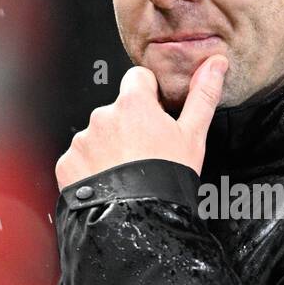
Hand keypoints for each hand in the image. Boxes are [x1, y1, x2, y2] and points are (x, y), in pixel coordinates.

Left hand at [55, 55, 227, 190]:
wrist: (140, 220)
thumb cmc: (167, 177)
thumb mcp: (193, 136)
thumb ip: (202, 95)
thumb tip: (215, 64)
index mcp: (133, 103)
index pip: (137, 78)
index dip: (149, 95)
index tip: (156, 116)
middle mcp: (102, 115)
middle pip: (117, 110)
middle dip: (129, 126)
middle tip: (146, 154)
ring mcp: (82, 140)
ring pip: (98, 135)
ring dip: (109, 148)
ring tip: (126, 173)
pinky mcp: (68, 163)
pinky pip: (80, 159)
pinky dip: (91, 168)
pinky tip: (109, 182)